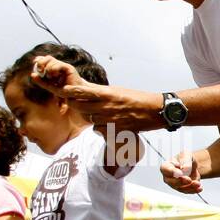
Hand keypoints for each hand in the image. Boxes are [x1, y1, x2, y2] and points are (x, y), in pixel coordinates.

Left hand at [29, 55, 82, 93]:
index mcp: (54, 69)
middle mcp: (59, 66)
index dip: (39, 60)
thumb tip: (32, 75)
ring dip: (47, 68)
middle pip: (47, 57)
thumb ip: (42, 82)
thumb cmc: (65, 91)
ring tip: (50, 77)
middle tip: (40, 71)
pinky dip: (53, 68)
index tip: (35, 64)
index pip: (45, 59)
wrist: (77, 95)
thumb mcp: (51, 87)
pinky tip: (54, 75)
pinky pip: (59, 64)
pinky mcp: (69, 68)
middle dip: (41, 63)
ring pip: (51, 60)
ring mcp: (64, 66)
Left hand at [31, 56, 162, 130]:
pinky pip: (100, 129)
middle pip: (80, 106)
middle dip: (75, 104)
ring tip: (97, 113)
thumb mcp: (118, 91)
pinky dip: (100, 127)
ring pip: (89, 118)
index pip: (81, 91)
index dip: (70, 91)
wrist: (156, 110)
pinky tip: (107, 123)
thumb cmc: (138, 98)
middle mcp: (107, 106)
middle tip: (75, 103)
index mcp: (107, 93)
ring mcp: (111, 118)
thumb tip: (86, 93)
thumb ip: (101, 93)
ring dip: (89, 116)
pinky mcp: (116, 129)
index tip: (63, 90)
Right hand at [161, 151, 201, 193]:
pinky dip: (194, 190)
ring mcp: (175, 184)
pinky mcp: (182, 189)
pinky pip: (187, 191)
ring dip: (190, 187)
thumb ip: (185, 161)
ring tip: (198, 184)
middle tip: (189, 180)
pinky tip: (200, 188)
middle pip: (171, 182)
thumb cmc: (185, 159)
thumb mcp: (186, 155)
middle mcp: (168, 177)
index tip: (180, 173)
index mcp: (166, 166)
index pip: (165, 169)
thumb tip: (185, 169)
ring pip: (180, 188)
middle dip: (180, 181)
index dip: (172, 172)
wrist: (191, 165)